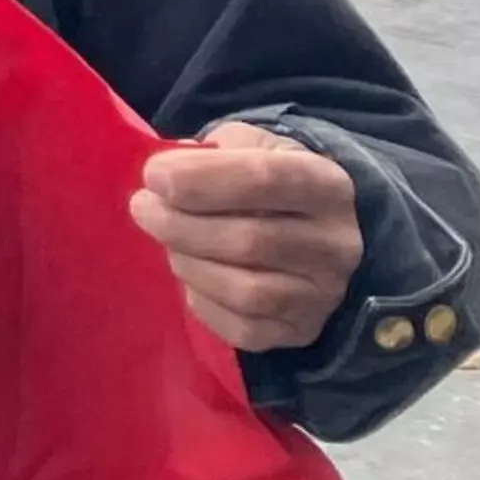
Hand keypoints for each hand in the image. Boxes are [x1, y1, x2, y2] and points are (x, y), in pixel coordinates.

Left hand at [128, 122, 363, 352]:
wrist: (316, 234)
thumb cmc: (272, 183)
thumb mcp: (253, 147)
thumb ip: (215, 151)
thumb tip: (171, 168)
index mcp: (327, 184)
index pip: (265, 179)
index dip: (201, 178)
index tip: (153, 177)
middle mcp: (336, 244)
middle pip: (249, 240)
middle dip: (179, 224)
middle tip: (142, 207)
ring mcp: (324, 294)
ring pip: (244, 290)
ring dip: (189, 264)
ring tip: (170, 243)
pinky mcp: (302, 331)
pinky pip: (242, 329)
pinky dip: (203, 303)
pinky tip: (193, 278)